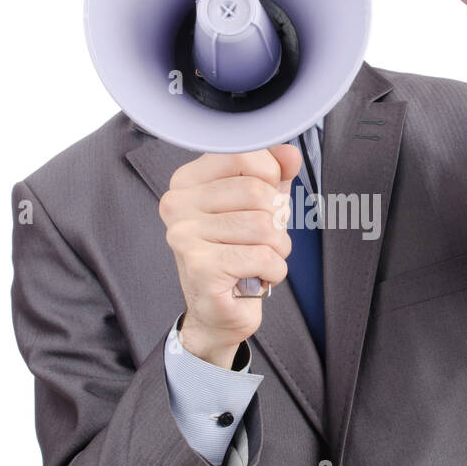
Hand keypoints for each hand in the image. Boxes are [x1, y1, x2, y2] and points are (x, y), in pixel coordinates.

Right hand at [159, 145, 300, 366]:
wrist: (217, 312)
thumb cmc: (237, 255)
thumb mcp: (258, 207)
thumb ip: (273, 175)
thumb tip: (289, 153)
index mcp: (187, 182)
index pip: (242, 156)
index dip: (270, 177)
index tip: (265, 202)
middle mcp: (177, 205)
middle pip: (257, 192)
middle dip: (276, 220)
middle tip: (263, 240)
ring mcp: (184, 236)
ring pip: (263, 226)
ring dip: (277, 248)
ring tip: (261, 259)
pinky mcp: (200, 267)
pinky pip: (262, 257)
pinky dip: (274, 270)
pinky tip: (258, 277)